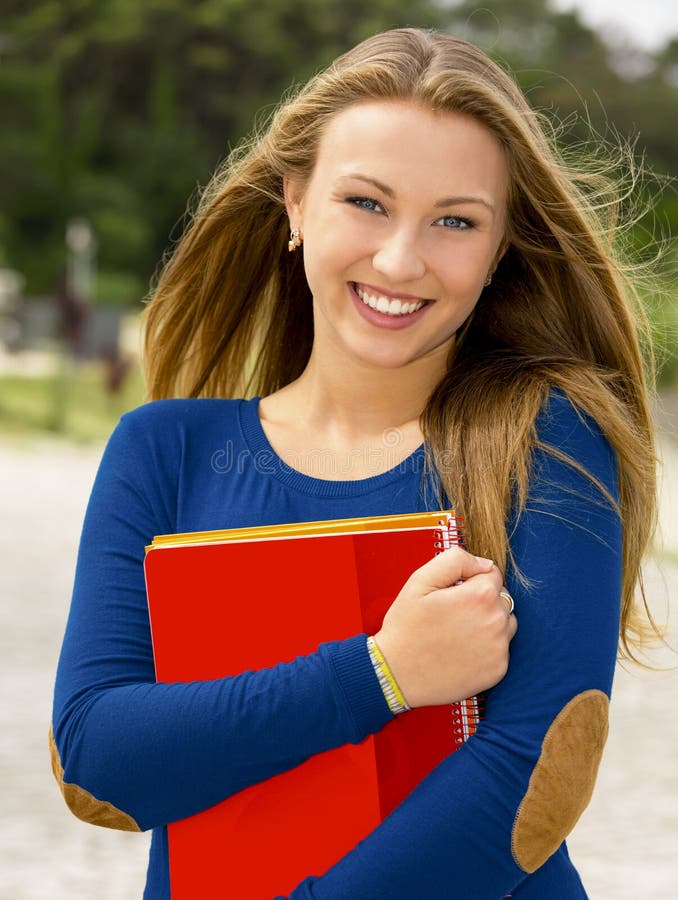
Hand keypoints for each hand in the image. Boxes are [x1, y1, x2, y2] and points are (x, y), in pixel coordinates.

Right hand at [373, 547, 516, 707]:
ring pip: (505, 623)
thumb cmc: (406, 628)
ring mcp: (499, 648)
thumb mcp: (420, 581)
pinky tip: (462, 650)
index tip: (454, 592)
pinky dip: (487, 647)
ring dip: (488, 622)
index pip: (493, 573)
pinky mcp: (498, 669)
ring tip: (458, 631)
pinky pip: (501, 648)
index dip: (471, 579)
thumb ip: (455, 560)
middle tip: (453, 613)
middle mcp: (496, 621)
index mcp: (480, 595)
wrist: (398, 674)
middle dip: (482, 600)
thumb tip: (483, 563)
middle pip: (501, 597)